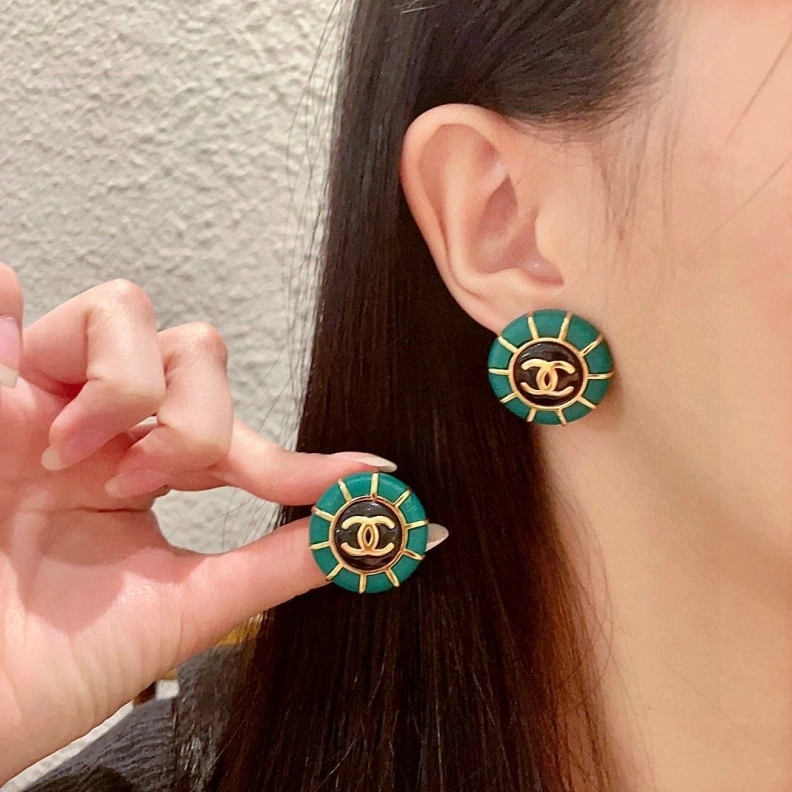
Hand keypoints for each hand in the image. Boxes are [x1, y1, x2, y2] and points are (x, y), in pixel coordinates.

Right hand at [0, 268, 414, 782]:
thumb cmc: (58, 664)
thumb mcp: (190, 604)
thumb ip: (282, 561)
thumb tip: (375, 535)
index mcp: (141, 471)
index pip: (232, 433)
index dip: (295, 456)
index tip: (369, 474)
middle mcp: (98, 427)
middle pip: (194, 351)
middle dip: (193, 422)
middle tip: (141, 484)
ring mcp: (40, 401)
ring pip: (124, 312)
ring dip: (124, 386)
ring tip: (73, 455)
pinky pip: (1, 300)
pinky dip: (13, 306)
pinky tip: (22, 372)